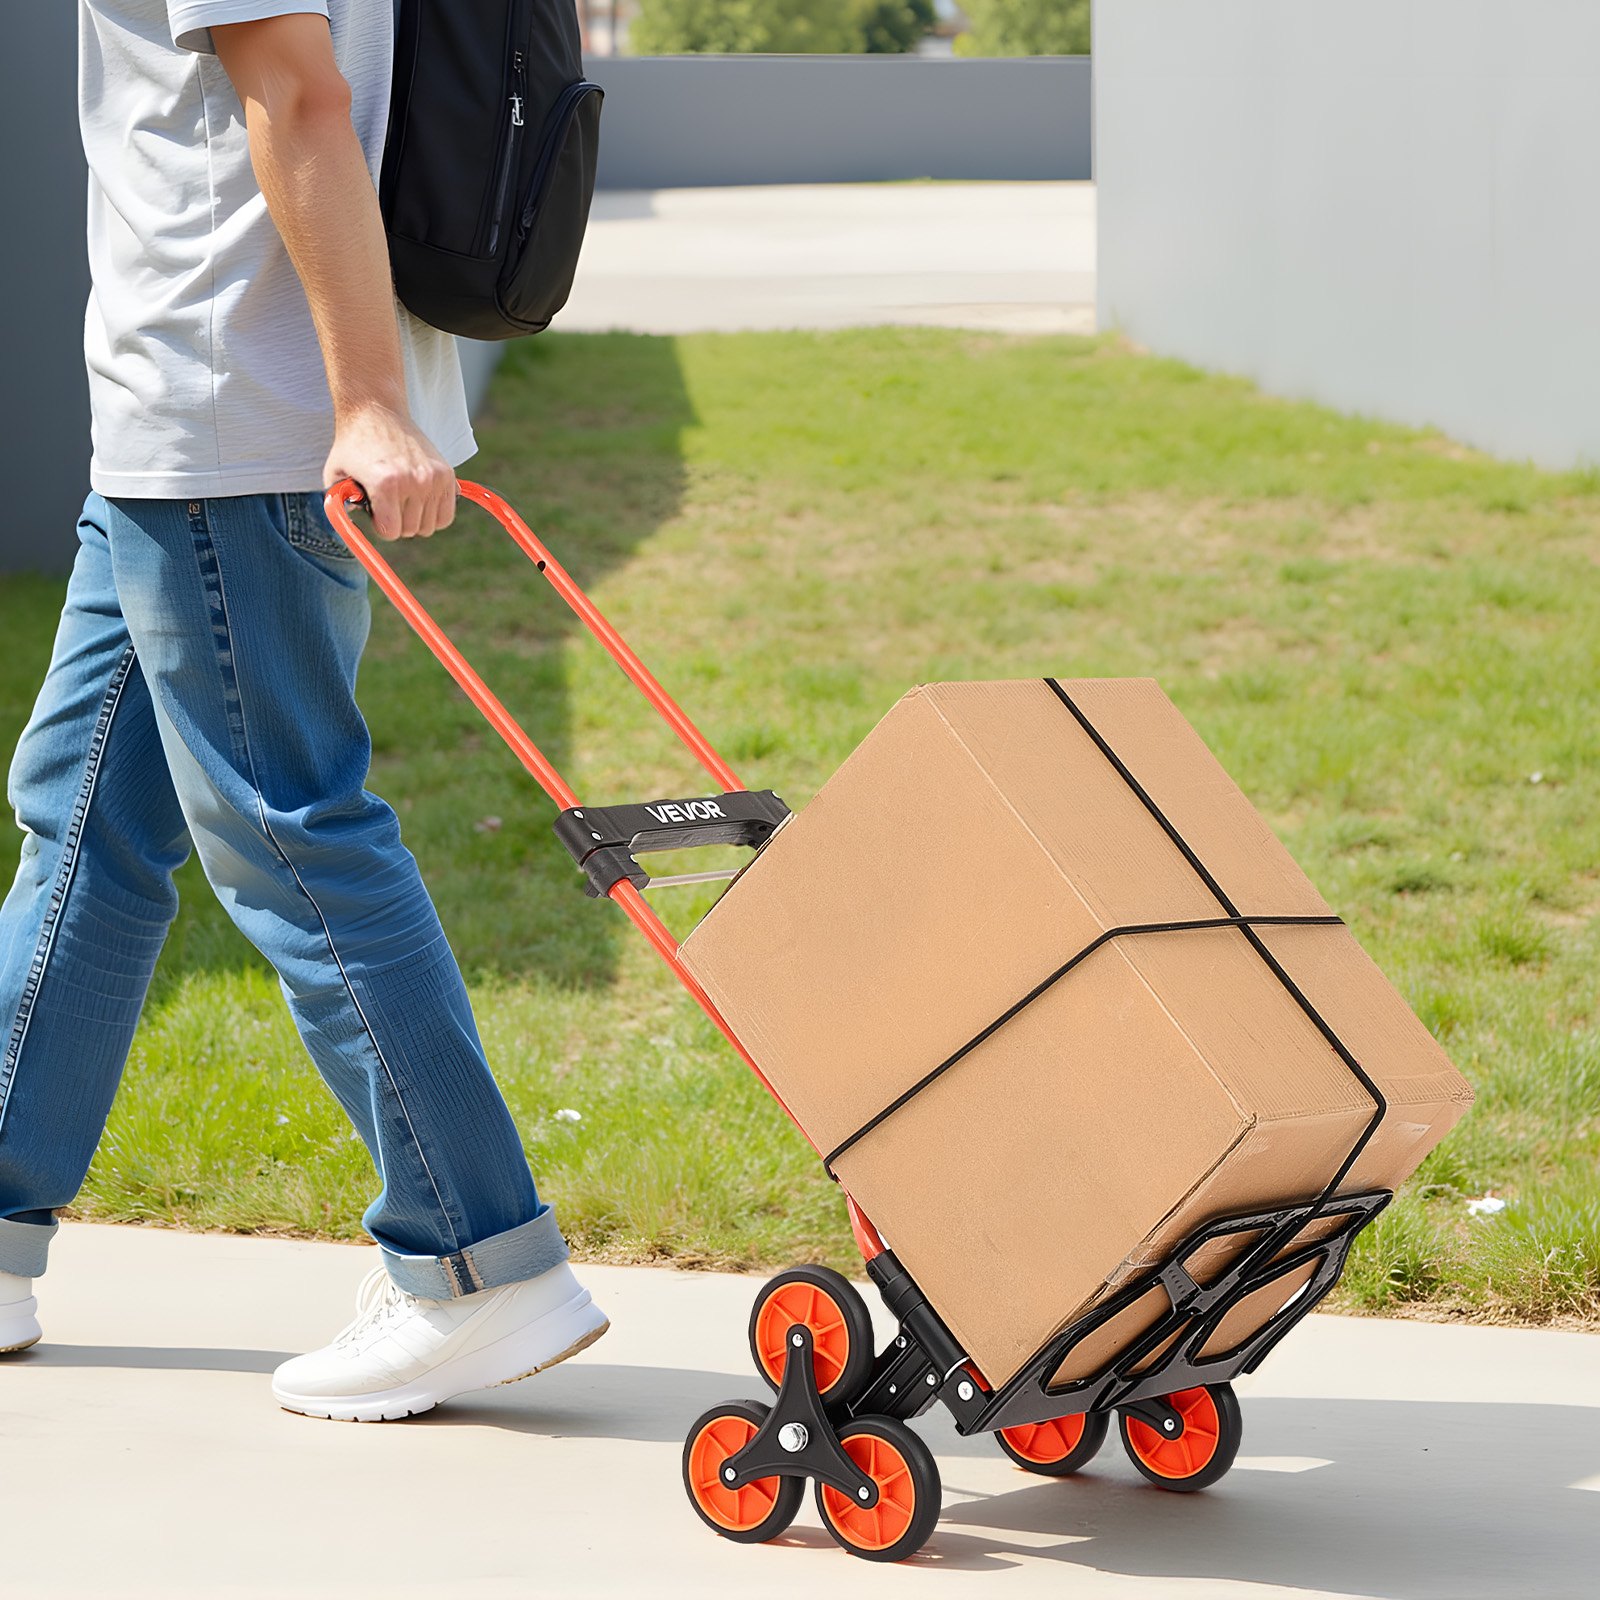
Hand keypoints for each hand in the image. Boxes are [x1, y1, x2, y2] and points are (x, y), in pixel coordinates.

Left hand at [324, 403, 457, 540]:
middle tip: (387, 500)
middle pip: (410, 530)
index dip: (380, 525)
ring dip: (415, 518)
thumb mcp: (335, 475)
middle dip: (397, 521)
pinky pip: (446, 516)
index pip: (391, 532)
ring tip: (403, 498)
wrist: (376, 410)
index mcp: (385, 484)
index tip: (374, 509)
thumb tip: (356, 529)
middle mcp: (414, 481)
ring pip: (429, 526)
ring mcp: (433, 478)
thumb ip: (340, 507)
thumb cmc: (353, 445)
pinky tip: (420, 500)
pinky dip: (434, 515)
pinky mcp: (447, 474)